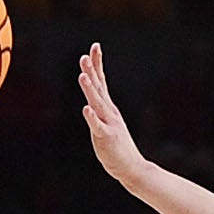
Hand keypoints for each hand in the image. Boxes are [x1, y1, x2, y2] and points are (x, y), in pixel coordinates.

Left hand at [77, 43, 152, 191]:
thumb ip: (98, 111)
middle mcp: (109, 112)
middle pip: (99, 88)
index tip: (94, 47)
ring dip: (90, 89)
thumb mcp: (106, 123)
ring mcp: (108, 124)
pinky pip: (98, 126)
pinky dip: (92, 118)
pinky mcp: (106, 137)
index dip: (97, 64)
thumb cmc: (116, 146)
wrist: (130, 167)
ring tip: (83, 75)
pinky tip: (86, 109)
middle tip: (85, 55)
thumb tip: (90, 100)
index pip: (101, 81)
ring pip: (97, 103)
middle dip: (92, 71)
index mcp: (108, 108)